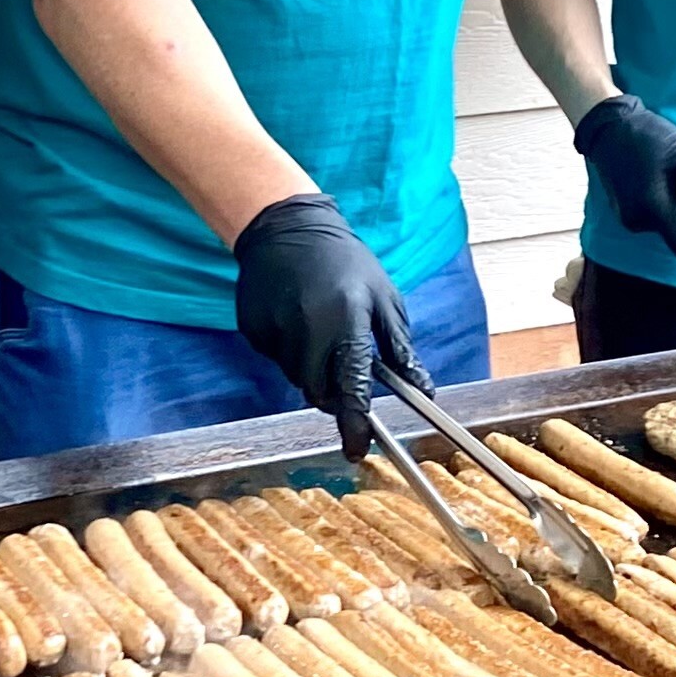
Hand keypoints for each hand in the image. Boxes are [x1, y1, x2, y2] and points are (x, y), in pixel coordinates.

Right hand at [230, 193, 418, 459]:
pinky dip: (288, 350)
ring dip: (310, 368)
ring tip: (318, 328)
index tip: (356, 449)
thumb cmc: (345, 262)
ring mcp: (275, 330)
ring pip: (295, 376)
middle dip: (332, 393)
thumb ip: (400, 348)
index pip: (350, 387)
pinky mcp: (253, 329)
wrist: (285, 227)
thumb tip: (422, 390)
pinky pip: (274, 357)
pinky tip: (294, 317)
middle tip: (340, 372)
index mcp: (345, 322)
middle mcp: (306, 330)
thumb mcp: (383, 298)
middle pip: (317, 392)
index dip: (354, 424)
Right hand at [572, 93, 675, 257]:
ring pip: (667, 224)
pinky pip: (653, 217)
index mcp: (653, 208)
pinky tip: (660, 179)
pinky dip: (664, 204)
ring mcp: (628, 218)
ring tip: (674, 175)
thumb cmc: (645, 136)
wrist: (608, 126)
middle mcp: (638, 221)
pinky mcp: (624, 212)